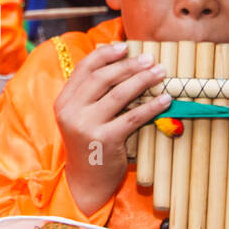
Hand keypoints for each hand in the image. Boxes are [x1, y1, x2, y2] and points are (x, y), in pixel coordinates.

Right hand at [55, 42, 173, 215]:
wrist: (86, 180)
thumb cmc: (89, 143)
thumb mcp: (81, 115)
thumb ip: (91, 91)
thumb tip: (114, 56)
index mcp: (64, 101)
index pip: (84, 68)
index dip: (105, 54)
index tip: (126, 47)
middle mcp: (71, 112)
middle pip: (103, 78)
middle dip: (129, 65)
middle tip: (149, 59)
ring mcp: (86, 126)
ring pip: (119, 94)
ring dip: (143, 80)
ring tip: (160, 72)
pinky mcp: (105, 140)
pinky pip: (133, 117)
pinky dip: (152, 106)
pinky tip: (165, 99)